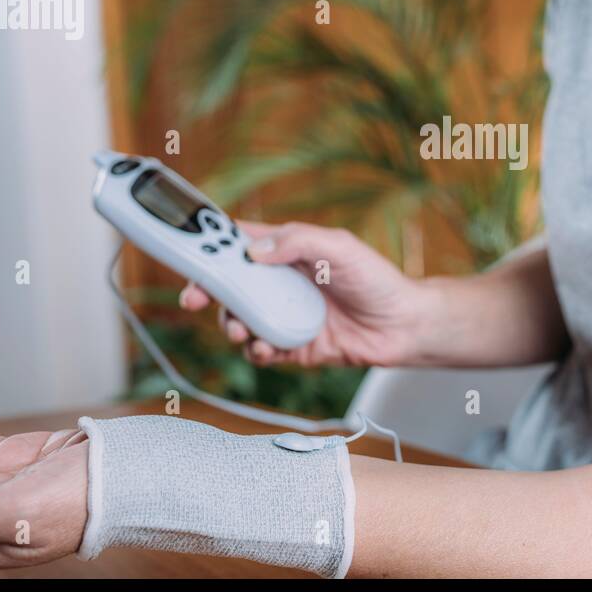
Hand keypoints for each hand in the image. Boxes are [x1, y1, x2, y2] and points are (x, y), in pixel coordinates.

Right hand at [181, 221, 436, 367]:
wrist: (404, 326)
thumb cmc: (377, 278)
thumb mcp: (340, 247)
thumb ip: (298, 241)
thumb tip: (254, 250)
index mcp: (286, 251)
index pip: (238, 243)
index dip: (210, 245)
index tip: (187, 251)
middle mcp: (280, 283)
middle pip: (229, 285)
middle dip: (206, 291)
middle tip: (195, 298)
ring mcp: (284, 315)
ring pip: (239, 320)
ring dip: (231, 324)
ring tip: (240, 328)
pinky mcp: (293, 347)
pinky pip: (261, 350)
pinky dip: (256, 349)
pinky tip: (265, 347)